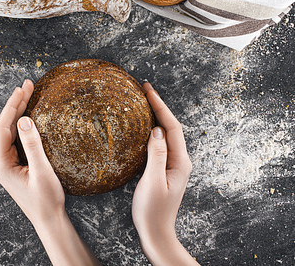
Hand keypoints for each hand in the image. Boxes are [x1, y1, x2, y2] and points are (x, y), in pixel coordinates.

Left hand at [0, 79, 99, 265]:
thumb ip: (33, 145)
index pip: (2, 128)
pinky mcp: (14, 164)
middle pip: (5, 126)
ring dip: (18, 111)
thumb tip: (25, 119)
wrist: (49, 220)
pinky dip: (22, 123)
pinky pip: (15, 138)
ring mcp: (6, 162)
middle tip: (28, 84)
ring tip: (28, 92)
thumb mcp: (42, 172)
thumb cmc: (46, 200)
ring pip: (9, 131)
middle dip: (16, 104)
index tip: (21, 89)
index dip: (11, 106)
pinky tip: (29, 112)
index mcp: (1, 163)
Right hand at [132, 83, 198, 265]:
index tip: (148, 90)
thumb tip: (155, 130)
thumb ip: (156, 155)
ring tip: (144, 102)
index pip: (171, 126)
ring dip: (155, 116)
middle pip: (170, 127)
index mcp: (180, 162)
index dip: (160, 106)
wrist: (156, 234)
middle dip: (158, 106)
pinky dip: (151, 131)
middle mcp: (180, 161)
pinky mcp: (164, 170)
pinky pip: (159, 144)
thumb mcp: (153, 182)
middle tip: (144, 89)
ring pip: (165, 134)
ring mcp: (173, 165)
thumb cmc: (153, 211)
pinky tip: (142, 127)